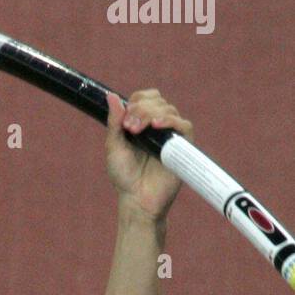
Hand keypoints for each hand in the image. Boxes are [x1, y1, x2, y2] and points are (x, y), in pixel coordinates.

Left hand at [105, 89, 193, 221]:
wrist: (136, 199)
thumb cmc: (124, 177)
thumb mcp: (114, 147)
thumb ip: (114, 122)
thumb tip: (111, 95)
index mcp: (142, 124)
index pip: (145, 98)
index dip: (136, 101)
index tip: (125, 119)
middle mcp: (158, 127)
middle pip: (157, 100)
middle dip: (140, 109)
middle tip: (129, 128)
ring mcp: (171, 135)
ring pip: (168, 109)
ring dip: (150, 114)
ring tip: (137, 131)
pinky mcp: (183, 146)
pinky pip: (184, 125)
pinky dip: (170, 121)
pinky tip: (156, 125)